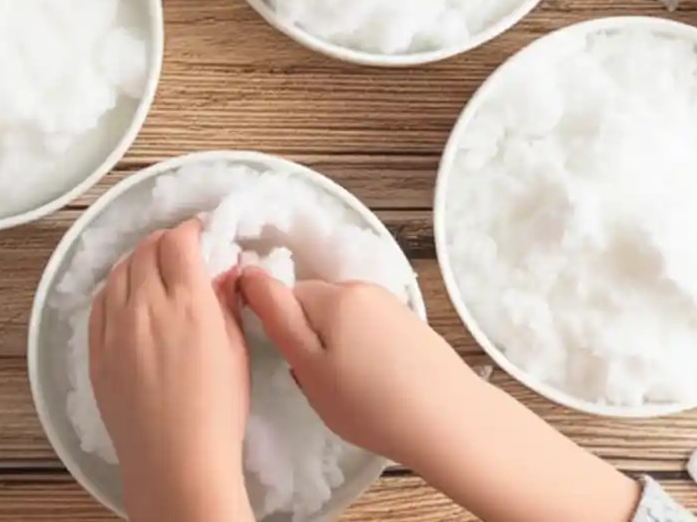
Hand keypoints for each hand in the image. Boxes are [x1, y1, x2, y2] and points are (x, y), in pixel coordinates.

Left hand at [89, 219, 253, 521]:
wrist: (175, 460)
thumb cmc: (217, 410)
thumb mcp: (236, 349)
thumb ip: (225, 302)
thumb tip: (224, 271)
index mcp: (187, 302)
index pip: (179, 240)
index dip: (191, 230)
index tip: (201, 234)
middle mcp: (145, 306)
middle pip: (146, 248)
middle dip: (165, 241)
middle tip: (181, 250)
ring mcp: (114, 328)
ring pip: (119, 270)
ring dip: (138, 259)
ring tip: (154, 268)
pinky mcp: (96, 350)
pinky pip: (99, 301)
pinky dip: (115, 287)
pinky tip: (128, 295)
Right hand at [238, 270, 477, 465]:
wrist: (449, 422)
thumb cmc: (369, 403)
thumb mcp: (309, 367)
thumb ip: (277, 317)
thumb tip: (248, 273)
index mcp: (334, 294)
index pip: (284, 297)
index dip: (283, 333)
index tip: (298, 367)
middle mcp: (363, 287)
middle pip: (314, 306)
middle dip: (310, 339)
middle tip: (324, 383)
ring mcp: (390, 304)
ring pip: (341, 321)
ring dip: (336, 348)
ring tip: (353, 389)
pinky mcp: (409, 324)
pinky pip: (368, 330)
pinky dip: (363, 353)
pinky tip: (378, 384)